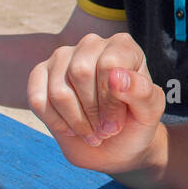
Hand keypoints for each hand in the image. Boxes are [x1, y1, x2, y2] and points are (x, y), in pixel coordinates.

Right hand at [27, 33, 165, 172]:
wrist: (115, 144)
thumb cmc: (134, 122)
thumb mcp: (150, 112)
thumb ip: (142, 92)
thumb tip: (116, 76)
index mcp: (122, 46)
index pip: (108, 64)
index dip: (111, 101)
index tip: (117, 124)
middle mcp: (91, 44)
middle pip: (80, 73)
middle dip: (92, 113)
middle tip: (104, 130)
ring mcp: (63, 56)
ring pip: (59, 91)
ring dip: (76, 122)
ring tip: (91, 131)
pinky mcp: (40, 74)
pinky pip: (38, 99)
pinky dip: (55, 122)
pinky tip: (70, 127)